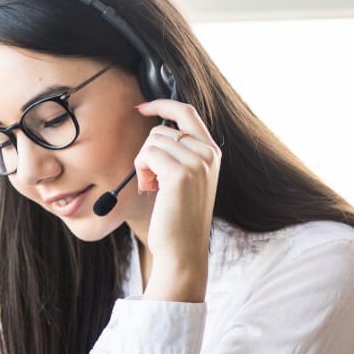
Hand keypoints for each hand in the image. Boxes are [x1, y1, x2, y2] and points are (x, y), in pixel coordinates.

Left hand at [133, 100, 221, 301]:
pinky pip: (148, 154)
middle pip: (162, 129)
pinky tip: (149, 189)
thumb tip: (157, 133)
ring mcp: (197, 162)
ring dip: (142, 163)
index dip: (163, 104)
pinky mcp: (181, 174)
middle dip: (147, 151)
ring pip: (153, 141)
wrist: (183, 249)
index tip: (142, 107)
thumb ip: (179, 154)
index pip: (187, 113)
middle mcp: (208, 154)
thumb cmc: (178, 218)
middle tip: (150, 179)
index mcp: (212, 153)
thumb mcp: (185, 180)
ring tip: (152, 186)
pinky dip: (141, 170)